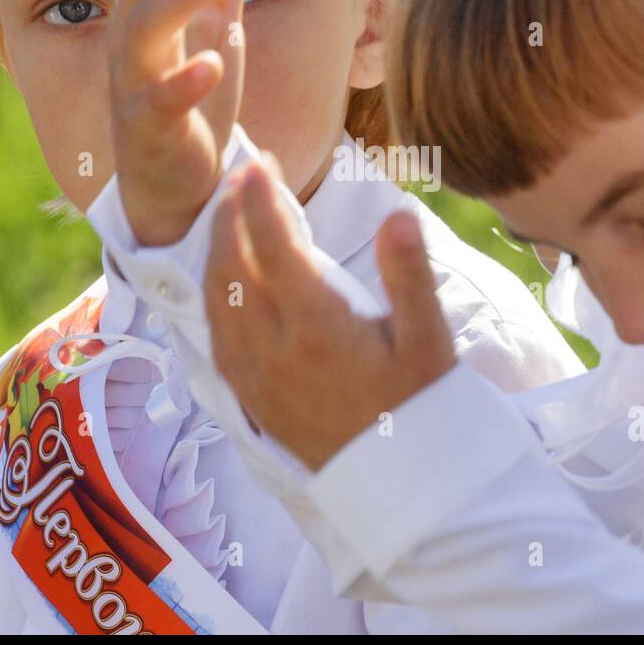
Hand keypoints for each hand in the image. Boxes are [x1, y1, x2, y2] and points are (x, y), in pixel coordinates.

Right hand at [107, 0, 248, 246]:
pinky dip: (186, 81)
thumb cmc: (189, 108)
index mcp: (149, 11)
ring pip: (141, 32)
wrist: (174, 189)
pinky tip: (216, 61)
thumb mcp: (213, 36)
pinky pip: (160, 104)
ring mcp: (133, 87)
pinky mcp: (147, 134)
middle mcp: (132, 41)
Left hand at [203, 160, 457, 469]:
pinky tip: (225, 272)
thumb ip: (411, 274)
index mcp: (318, 327)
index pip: (275, 245)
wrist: (399, 483)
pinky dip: (214, 289)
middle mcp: (274, 349)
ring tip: (229, 211)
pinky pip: (214, 330)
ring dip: (216, 247)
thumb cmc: (420, 406)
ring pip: (216, 296)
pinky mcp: (247, 394)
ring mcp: (254, 374)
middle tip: (241, 174)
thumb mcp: (429, 341)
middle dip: (230, 212)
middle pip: (232, 264)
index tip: (260, 161)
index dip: (262, 198)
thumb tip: (400, 215)